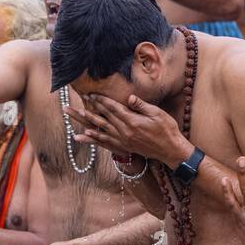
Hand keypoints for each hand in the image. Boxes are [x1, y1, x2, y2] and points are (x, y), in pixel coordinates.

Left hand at [68, 92, 188, 164]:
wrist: (171, 150)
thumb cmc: (167, 130)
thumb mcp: (158, 113)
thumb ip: (141, 106)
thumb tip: (128, 97)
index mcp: (132, 122)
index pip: (113, 108)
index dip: (101, 100)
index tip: (90, 93)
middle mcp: (124, 132)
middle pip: (103, 117)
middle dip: (88, 107)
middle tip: (76, 101)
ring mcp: (123, 140)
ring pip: (100, 129)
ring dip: (86, 121)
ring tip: (74, 114)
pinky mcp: (124, 147)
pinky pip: (104, 142)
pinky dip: (92, 138)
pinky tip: (82, 135)